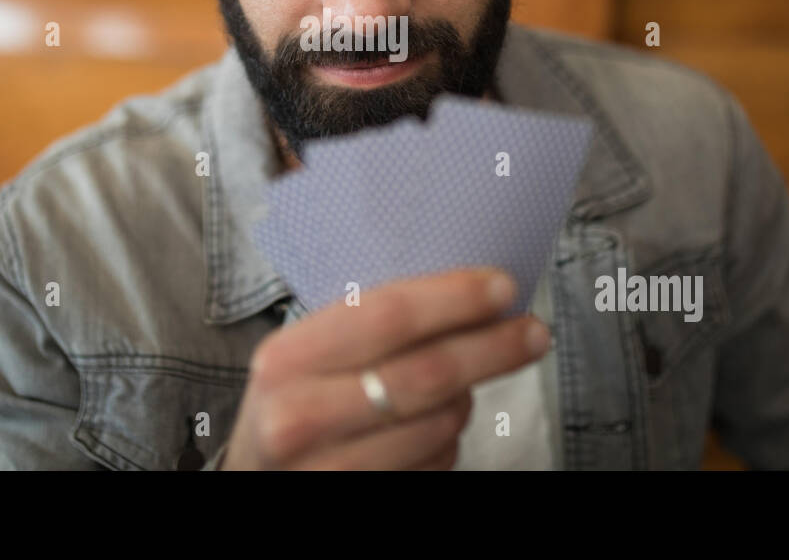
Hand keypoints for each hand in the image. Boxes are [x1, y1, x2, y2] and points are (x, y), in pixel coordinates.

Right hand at [220, 268, 550, 469]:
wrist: (255, 479)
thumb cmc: (290, 401)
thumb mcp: (300, 355)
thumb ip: (359, 324)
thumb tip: (458, 286)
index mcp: (285, 360)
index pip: (386, 316)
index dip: (453, 299)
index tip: (502, 286)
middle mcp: (299, 419)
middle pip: (427, 375)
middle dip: (492, 348)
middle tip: (533, 331)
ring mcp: (330, 472)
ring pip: (441, 424)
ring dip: (467, 398)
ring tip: (468, 378)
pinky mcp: (359, 502)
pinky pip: (437, 464)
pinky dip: (448, 440)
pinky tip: (434, 425)